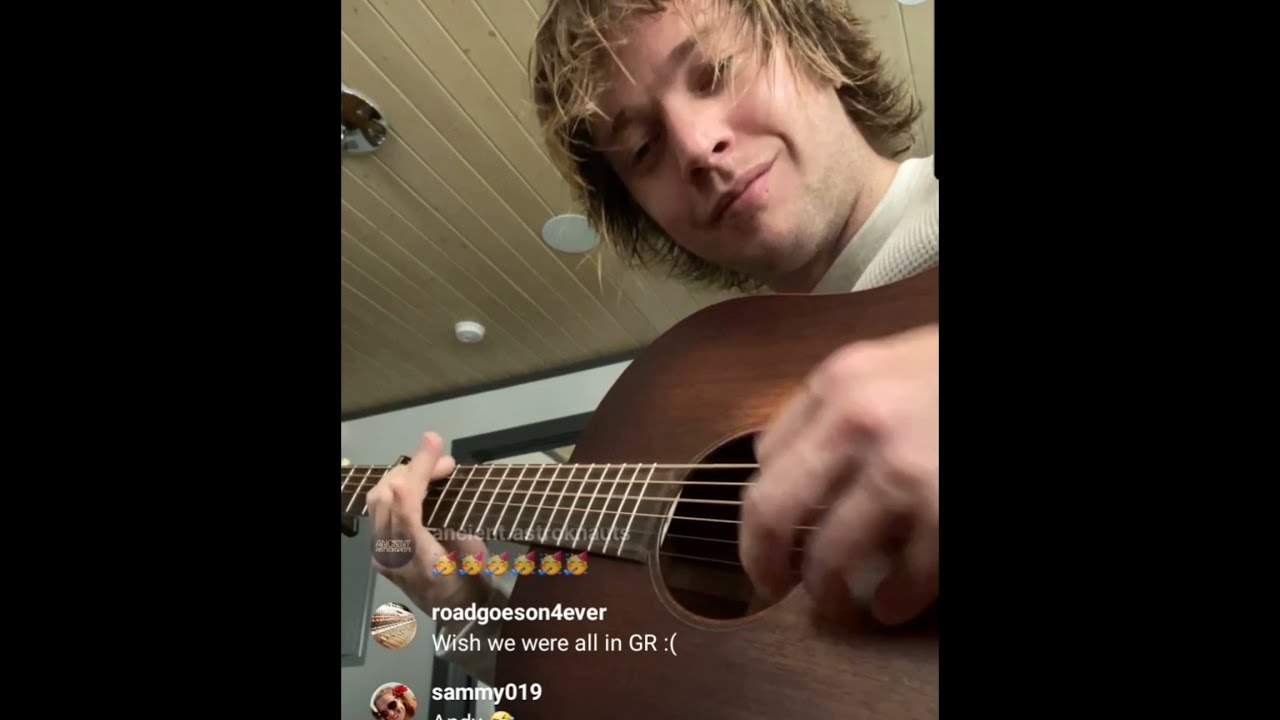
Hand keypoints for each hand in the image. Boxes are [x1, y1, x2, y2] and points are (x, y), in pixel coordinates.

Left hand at [364, 432, 491, 611]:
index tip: (433, 443)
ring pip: (377, 500)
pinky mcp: (379, 549)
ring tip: (433, 469)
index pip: (407, 511)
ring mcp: (381, 554)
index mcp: (421, 563)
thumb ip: (460, 528)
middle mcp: (393, 558)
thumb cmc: (473, 586)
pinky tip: (417, 484)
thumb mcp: (477, 558)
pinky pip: (378, 510)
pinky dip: (396, 489)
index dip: (417, 472)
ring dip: (402, 475)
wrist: (456, 616)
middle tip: (445, 461)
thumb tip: (446, 487)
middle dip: (413, 469)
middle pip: (386, 498)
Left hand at [739, 324, 937, 625]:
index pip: (767, 458)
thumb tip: (772, 458)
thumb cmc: (952, 369)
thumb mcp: (888, 363)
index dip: (758, 506)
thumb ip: (833, 402)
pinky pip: (906, 575)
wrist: (1029, 363)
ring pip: (833, 554)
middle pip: (775, 510)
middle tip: (773, 585)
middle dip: (765, 559)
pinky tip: (893, 605)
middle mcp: (859, 422)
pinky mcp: (945, 511)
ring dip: (828, 590)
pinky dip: (894, 599)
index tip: (764, 535)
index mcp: (839, 382)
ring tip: (835, 602)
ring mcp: (904, 470)